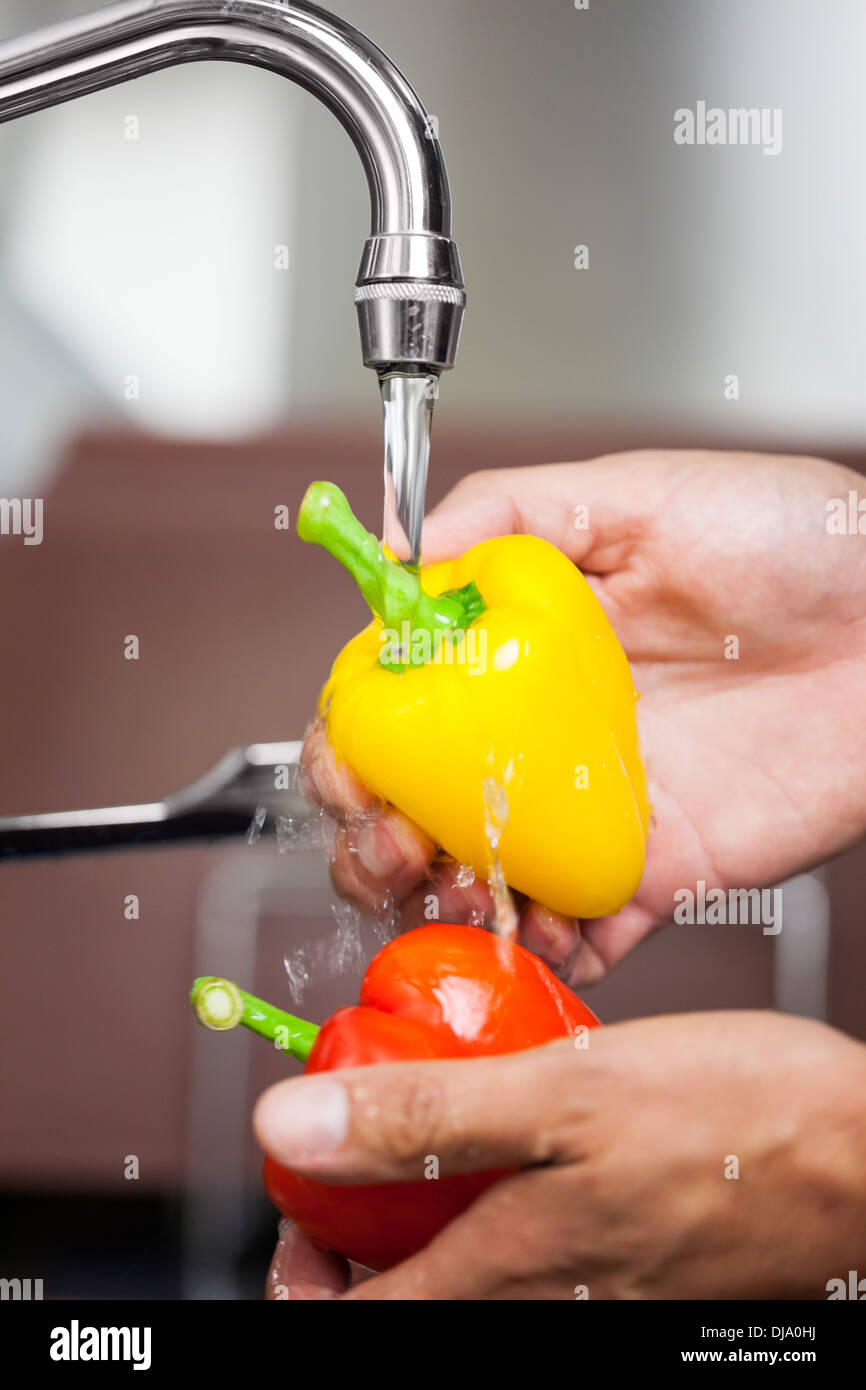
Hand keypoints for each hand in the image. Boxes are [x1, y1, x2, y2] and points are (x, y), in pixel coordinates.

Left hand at [255, 1011, 865, 1299]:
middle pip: (408, 1297)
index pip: (354, 1320)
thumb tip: (289, 1128)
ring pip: (471, 1273)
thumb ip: (425, 1118)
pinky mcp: (636, 1268)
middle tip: (358, 1150)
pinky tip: (529, 1129)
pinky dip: (506, 1199)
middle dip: (359, 1234)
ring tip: (440, 1126)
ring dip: (433, 1212)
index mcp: (510, 1272)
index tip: (295, 1197)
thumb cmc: (740, 1122)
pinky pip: (538, 1250)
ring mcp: (597, 1292)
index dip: (300, 1265)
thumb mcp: (565, 1094)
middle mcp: (547, 1303)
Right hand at [304, 450, 865, 981]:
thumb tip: (395, 544)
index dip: (351, 743)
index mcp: (522, 657)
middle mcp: (543, 742)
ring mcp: (595, 814)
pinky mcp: (658, 875)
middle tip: (388, 841)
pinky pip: (579, 939)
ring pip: (478, 884)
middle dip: (370, 841)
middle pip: (415, 811)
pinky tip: (527, 938)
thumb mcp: (637, 495)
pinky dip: (538, 958)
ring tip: (450, 887)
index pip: (400, 710)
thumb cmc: (793, 546)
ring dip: (437, 903)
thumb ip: (509, 513)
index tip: (346, 763)